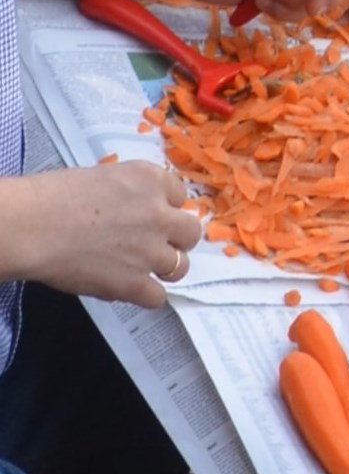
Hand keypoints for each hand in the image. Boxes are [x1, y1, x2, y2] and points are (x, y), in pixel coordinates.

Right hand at [4, 163, 200, 308]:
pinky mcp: (135, 283)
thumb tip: (135, 209)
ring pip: (181, 266)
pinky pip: (158, 297)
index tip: (148, 213)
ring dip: (164, 268)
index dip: (165, 206)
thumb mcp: (102, 177)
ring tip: (140, 268)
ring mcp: (151, 251)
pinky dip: (145, 295)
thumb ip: (129, 193)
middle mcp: (160, 214)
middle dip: (176, 238)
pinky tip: (128, 288)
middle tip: (154, 242)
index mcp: (151, 181)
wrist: (31, 226)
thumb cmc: (53, 196)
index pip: (179, 194)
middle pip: (191, 232)